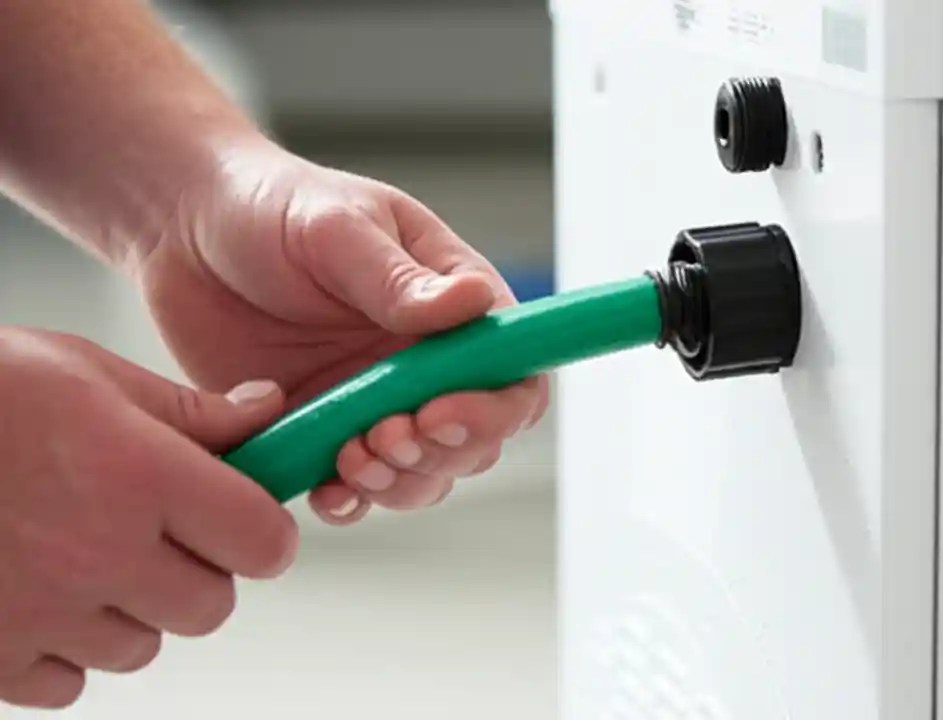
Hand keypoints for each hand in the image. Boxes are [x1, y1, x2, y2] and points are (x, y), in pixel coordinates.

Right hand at [0, 327, 297, 708]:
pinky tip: (38, 594)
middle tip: (160, 534)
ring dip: (129, 612)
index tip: (246, 517)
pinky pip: (66, 684)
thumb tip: (267, 411)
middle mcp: (99, 553)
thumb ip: (187, 409)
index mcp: (139, 475)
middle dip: (200, 573)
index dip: (262, 532)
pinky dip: (61, 651)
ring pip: (140, 647)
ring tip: (82, 554)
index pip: (261, 541)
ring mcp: (41, 612)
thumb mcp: (85, 372)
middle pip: (210, 606)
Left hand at [138, 141, 547, 523]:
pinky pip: (353, 488)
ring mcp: (375, 403)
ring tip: (351, 457)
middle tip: (383, 436)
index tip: (441, 413)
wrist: (182, 230)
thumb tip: (472, 302)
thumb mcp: (337, 229)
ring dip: (399, 482)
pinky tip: (324, 489)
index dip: (495, 409)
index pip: (515, 374)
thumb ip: (398, 279)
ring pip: (422, 475)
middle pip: (477, 441)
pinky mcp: (322, 432)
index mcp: (453, 307)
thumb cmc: (272, 206)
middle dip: (440, 454)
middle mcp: (425, 363)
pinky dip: (348, 501)